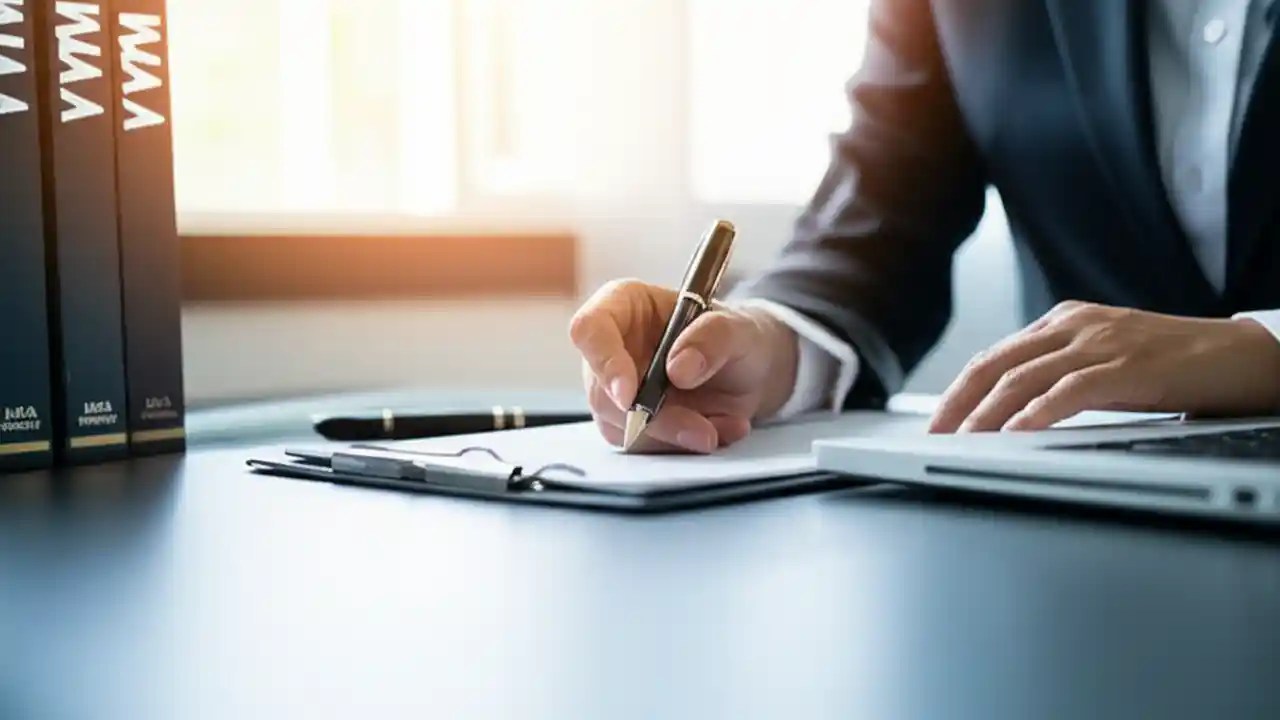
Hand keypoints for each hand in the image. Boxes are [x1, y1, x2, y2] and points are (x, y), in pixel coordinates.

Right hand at [569, 280, 799, 452]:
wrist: (752, 371)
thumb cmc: (737, 336)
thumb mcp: (739, 328)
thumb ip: (712, 339)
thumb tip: (678, 369)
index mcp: (625, 306)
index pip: (590, 329)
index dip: (603, 362)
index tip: (629, 395)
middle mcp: (613, 348)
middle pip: (602, 390)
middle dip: (650, 418)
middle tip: (701, 430)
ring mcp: (618, 390)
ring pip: (620, 426)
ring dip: (670, 436)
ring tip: (718, 429)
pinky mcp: (632, 424)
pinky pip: (643, 446)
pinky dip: (680, 447)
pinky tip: (717, 431)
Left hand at [929, 301, 1279, 432]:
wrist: (1242, 355)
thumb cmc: (1175, 363)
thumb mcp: (1105, 361)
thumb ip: (1061, 375)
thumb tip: (1011, 413)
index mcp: (1064, 321)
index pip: (995, 355)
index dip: (959, 390)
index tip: (937, 422)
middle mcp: (1074, 325)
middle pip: (995, 364)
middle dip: (957, 403)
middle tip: (934, 436)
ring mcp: (1101, 343)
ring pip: (1022, 377)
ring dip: (984, 415)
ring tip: (962, 443)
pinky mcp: (1129, 367)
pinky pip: (1069, 391)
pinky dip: (1035, 413)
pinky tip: (1014, 434)